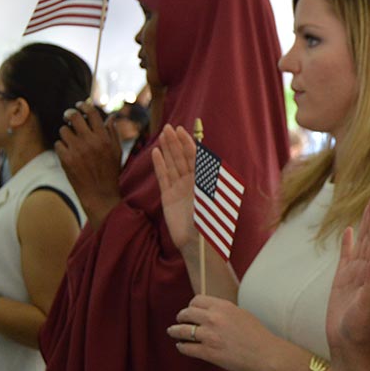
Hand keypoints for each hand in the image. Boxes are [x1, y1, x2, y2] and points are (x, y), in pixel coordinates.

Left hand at [55, 100, 121, 227]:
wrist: (100, 195)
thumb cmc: (110, 173)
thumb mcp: (117, 152)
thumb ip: (113, 133)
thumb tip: (111, 117)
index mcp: (104, 138)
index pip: (92, 113)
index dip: (84, 105)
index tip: (79, 105)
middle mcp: (90, 141)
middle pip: (73, 116)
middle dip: (69, 114)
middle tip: (68, 117)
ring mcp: (77, 150)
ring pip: (63, 130)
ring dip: (66, 134)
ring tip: (71, 142)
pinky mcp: (66, 159)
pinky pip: (58, 144)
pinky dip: (62, 148)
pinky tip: (68, 155)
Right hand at [151, 124, 198, 255]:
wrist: (197, 243)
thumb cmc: (210, 223)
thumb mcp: (213, 198)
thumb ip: (208, 180)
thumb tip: (208, 160)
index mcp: (205, 181)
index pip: (196, 158)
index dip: (189, 144)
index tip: (182, 130)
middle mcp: (192, 183)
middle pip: (182, 158)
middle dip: (176, 142)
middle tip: (169, 127)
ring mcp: (179, 189)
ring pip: (172, 164)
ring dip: (167, 150)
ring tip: (162, 135)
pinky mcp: (168, 197)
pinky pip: (163, 177)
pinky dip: (159, 165)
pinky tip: (155, 153)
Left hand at [167, 295, 271, 370]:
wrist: (265, 353)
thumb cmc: (257, 335)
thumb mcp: (241, 314)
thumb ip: (224, 311)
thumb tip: (211, 312)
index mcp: (223, 306)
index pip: (197, 300)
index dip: (191, 306)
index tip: (190, 310)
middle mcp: (213, 318)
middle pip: (186, 313)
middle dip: (181, 317)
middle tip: (180, 321)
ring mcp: (209, 336)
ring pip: (182, 330)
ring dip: (175, 331)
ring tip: (172, 332)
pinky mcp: (208, 352)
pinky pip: (187, 348)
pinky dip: (182, 347)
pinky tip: (181, 346)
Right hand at [326, 192, 369, 358]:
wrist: (350, 348)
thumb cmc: (361, 332)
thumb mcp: (369, 309)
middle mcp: (369, 271)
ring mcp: (356, 276)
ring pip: (360, 243)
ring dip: (364, 225)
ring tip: (368, 206)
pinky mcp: (343, 282)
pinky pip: (345, 257)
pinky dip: (348, 243)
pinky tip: (348, 231)